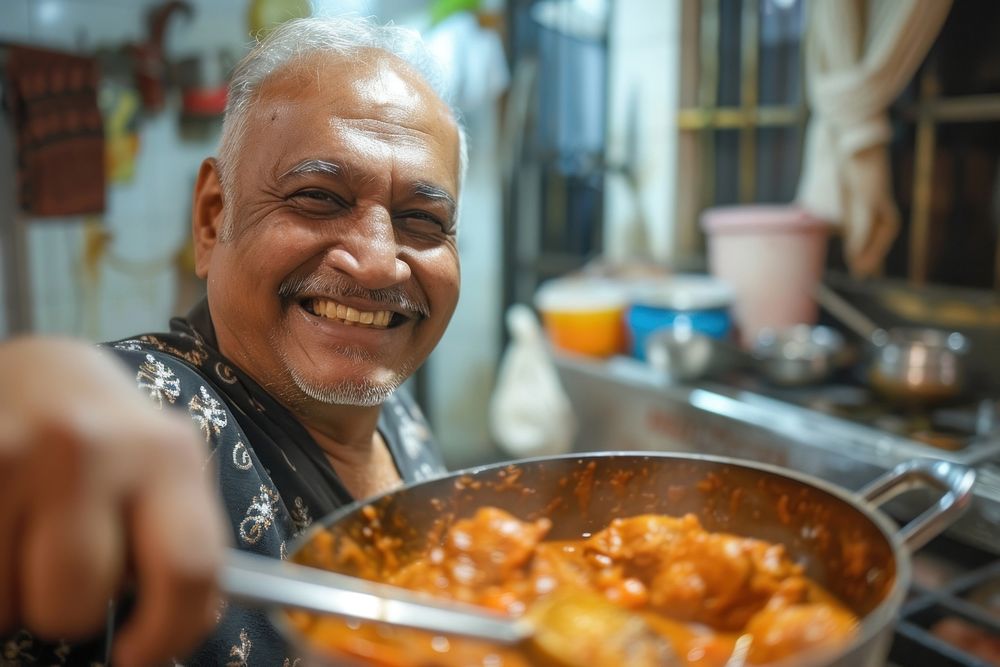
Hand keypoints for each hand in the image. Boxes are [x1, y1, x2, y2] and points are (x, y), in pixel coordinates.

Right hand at [0, 337, 228, 665]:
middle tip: (71, 568)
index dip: (166, 635)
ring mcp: (19, 454)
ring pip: (11, 603)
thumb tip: (183, 622)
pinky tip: (5, 526)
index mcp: (168, 454)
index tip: (140, 654)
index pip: (188, 569)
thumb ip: (181, 539)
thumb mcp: (166, 470)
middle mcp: (95, 448)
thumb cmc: (112, 438)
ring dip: (18, 593)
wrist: (41, 369)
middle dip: (73, 609)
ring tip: (34, 537)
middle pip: (77, 602)